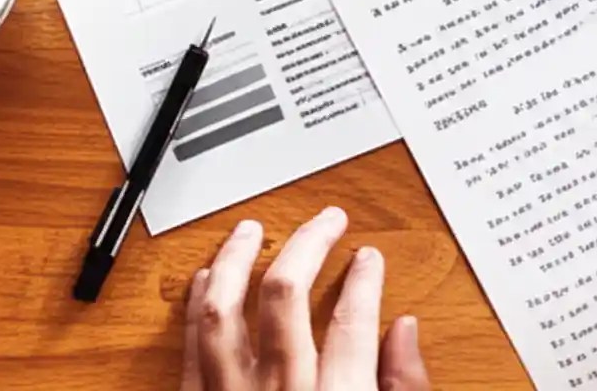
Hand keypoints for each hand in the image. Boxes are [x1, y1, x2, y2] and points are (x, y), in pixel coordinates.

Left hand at [180, 207, 431, 390]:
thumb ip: (405, 388)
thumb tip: (405, 333)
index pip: (351, 322)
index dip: (363, 280)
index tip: (367, 257)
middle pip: (284, 296)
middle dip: (306, 246)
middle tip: (325, 221)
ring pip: (223, 313)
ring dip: (236, 263)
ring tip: (250, 231)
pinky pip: (190, 349)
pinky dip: (198, 308)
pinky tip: (206, 280)